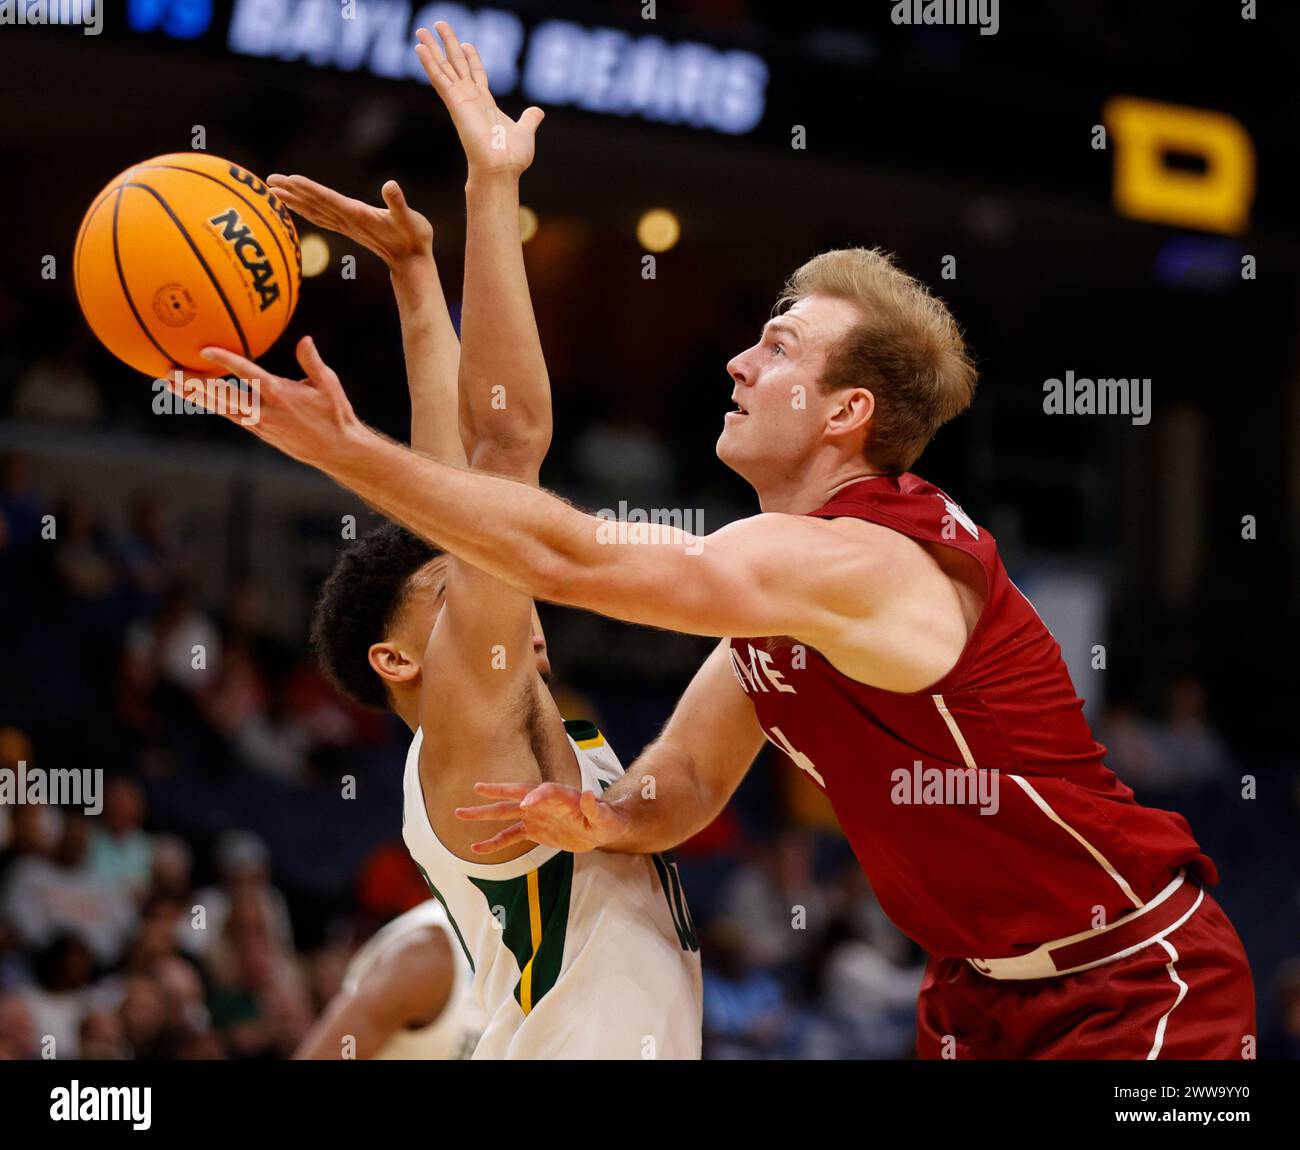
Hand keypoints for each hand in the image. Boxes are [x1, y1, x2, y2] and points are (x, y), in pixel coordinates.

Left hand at [180, 338, 363, 468]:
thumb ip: (312, 361)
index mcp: (280, 394)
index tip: (204, 350)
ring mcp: (258, 423)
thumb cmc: (335, 414)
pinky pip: (229, 414)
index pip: (247, 374)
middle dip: (194, 384)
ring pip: (220, 407)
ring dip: (194, 395)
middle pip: (222, 395)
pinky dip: (211, 404)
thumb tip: (305, 339)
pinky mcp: (258, 430)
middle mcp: (264, 410)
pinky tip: (194, 396)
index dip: (226, 361)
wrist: (335, 449)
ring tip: (170, 384)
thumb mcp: (329, 385)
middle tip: (169, 373)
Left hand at [265, 175, 432, 269]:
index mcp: (359, 215)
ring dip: (292, 200)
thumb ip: (399, 203)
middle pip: (314, 204)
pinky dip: (304, 209)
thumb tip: (390, 185)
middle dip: (291, 192)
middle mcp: (348, 220)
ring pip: (313, 211)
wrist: (411, 261)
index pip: (330, 199)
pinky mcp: (348, 227)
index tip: (290, 180)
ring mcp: (346, 225)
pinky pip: (320, 217)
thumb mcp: (411, 219)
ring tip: (272, 190)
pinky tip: (294, 204)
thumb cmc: (414, 238)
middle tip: (268, 180)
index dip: (310, 189)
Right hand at [416, 21, 543, 177]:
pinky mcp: (454, 103)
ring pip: (444, 68)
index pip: (476, 74)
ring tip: (421, 31)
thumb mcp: (525, 131)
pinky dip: (429, 63)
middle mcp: (470, 99)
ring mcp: (460, 100)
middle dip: (448, 44)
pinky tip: (419, 48)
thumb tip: (537, 112)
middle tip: (438, 24)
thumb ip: (529, 119)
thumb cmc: (512, 157)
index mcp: (485, 103)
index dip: (471, 57)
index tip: (467, 43)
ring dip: (432, 48)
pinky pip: (439, 79)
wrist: (502, 168)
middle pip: (456, 64)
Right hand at [455, 782, 630, 854]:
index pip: (545, 791)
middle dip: (496, 793)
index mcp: (560, 795)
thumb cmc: (605, 820)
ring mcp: (535, 815)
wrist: (601, 829)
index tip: (525, 805)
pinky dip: (494, 842)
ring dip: (484, 814)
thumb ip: (594, 807)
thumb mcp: (604, 817)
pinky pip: (509, 836)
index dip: (535, 796)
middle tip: (475, 789)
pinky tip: (477, 848)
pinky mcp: (533, 830)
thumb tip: (588, 795)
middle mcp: (542, 802)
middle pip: (515, 795)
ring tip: (460, 814)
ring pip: (505, 814)